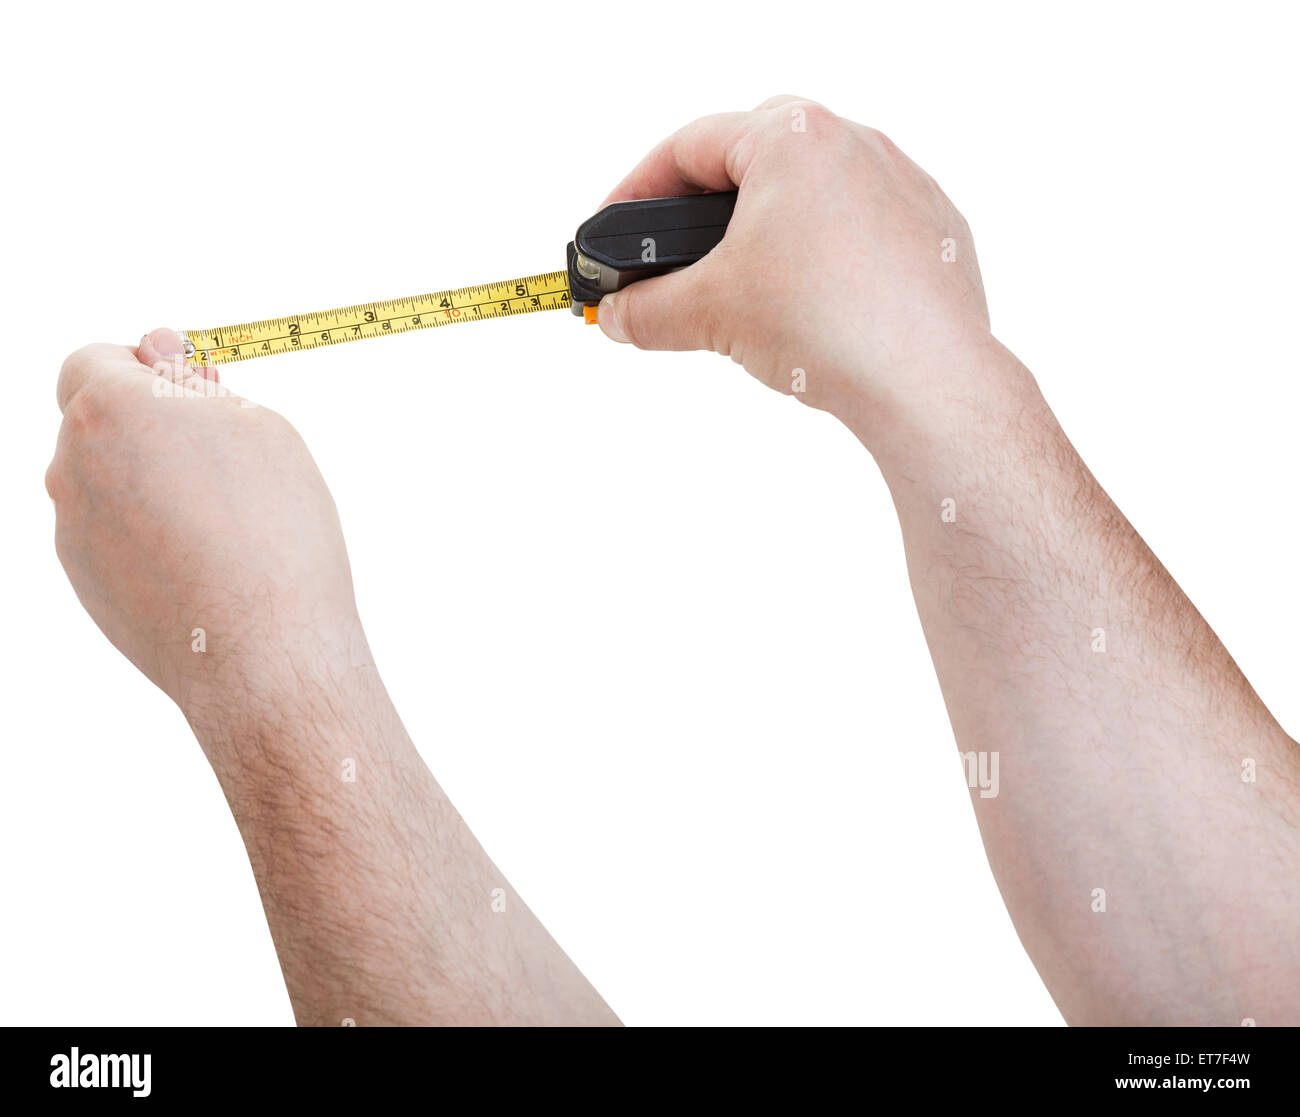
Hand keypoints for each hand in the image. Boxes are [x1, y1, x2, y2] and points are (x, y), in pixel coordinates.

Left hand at [46, 329, 366, 735]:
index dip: (143, 369)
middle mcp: (71, 466)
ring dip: (155, 485)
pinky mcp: (85, 582)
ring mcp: (72, 528)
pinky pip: (116, 536)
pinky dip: (152, 537)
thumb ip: (197, 387)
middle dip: (153, 428)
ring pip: (110, 482)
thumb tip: (159, 359)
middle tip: (229, 458)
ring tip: (230, 525)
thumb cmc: (274, 531)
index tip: (191, 391)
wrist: (263, 651)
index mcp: (110, 410)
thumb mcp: (260, 429)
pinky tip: (209, 564)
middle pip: (101, 422)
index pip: (95, 360)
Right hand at [596, 96, 990, 438]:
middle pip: (753, 156)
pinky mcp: (934, 230)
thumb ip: (648, 309)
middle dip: (705, 204)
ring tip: (741, 287)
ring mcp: (902, 183)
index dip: (637, 191)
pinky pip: (860, 228)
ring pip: (812, 191)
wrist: (925, 380)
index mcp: (792, 136)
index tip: (614, 230)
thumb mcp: (711, 313)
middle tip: (675, 253)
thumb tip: (619, 316)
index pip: (689, 146)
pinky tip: (809, 305)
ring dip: (767, 230)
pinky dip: (823, 256)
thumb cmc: (828, 323)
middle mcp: (853, 142)